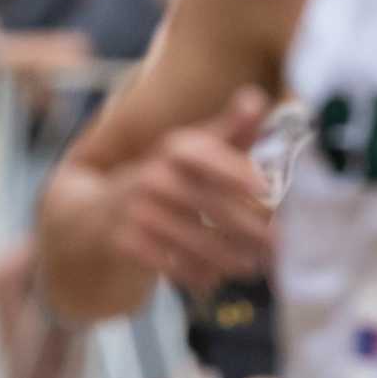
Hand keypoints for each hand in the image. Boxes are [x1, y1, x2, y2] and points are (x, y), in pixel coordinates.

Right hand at [110, 88, 274, 291]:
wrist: (97, 213)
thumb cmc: (164, 178)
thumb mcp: (190, 150)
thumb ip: (229, 130)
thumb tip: (257, 97)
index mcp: (171, 149)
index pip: (202, 154)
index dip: (232, 168)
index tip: (265, 187)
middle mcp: (150, 176)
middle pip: (205, 203)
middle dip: (246, 227)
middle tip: (279, 245)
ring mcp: (135, 211)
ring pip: (190, 238)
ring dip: (226, 256)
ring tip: (253, 267)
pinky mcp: (124, 243)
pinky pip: (166, 262)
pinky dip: (193, 274)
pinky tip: (215, 280)